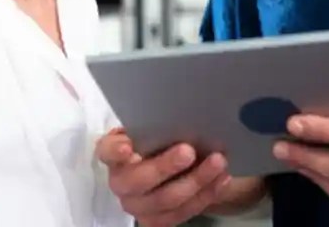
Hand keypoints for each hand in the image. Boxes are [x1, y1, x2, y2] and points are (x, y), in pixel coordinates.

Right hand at [95, 129, 231, 226]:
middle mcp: (121, 182)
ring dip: (195, 181)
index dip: (115, 150)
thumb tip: (181, 112)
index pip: (107, 151)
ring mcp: (138, 205)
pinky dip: (205, 195)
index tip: (127, 146)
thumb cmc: (166, 138)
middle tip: (189, 151)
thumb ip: (161, 124)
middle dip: (165, 166)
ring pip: (164, 200)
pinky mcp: (156, 220)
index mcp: (115, 153)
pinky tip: (221, 179)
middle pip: (137, 180)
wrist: (182, 165)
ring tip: (217, 162)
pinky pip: (181, 213)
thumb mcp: (160, 126)